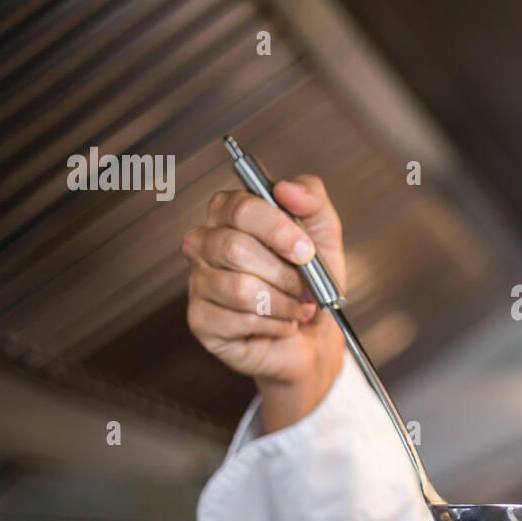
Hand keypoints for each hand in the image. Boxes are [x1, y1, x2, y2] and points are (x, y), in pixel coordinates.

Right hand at [182, 174, 345, 429]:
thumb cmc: (311, 279)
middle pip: (235, 248)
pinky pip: (238, 321)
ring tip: (297, 307)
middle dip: (284, 273)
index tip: (306, 250)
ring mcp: (197, 283)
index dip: (277, 229)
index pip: (240, 208)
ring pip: (239, 288)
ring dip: (283, 302)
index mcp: (228, 213)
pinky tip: (282, 323)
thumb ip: (311, 198)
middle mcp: (205, 244)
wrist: (313, 332)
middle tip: (306, 286)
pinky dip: (274, 325)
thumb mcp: (324, 233)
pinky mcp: (200, 320)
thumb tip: (285, 187)